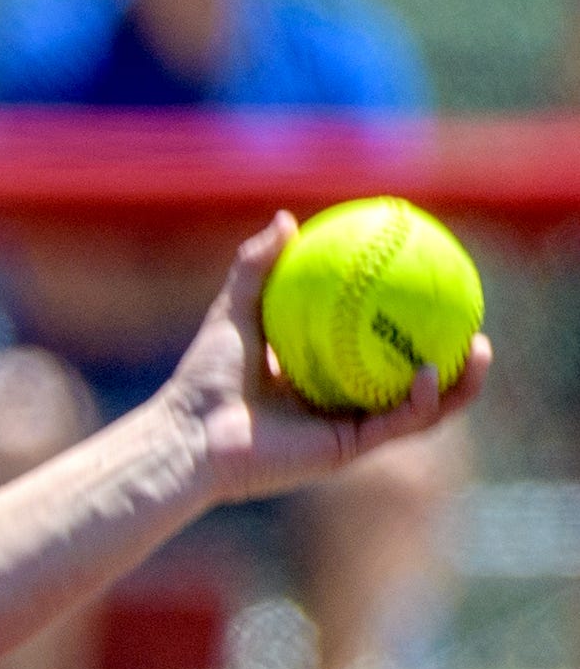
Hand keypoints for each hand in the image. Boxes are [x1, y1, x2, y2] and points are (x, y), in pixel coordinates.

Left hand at [159, 211, 487, 508]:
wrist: (189, 435)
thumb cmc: (203, 378)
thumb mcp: (233, 310)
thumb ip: (257, 266)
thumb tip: (286, 218)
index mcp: (320, 372)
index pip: (377, 343)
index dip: (410, 321)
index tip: (435, 287)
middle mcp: (339, 401)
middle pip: (411, 377)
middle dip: (452, 354)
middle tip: (476, 319)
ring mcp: (347, 428)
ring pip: (421, 407)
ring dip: (458, 382)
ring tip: (480, 349)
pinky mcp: (347, 450)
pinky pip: (399, 424)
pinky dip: (422, 400)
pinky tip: (432, 371)